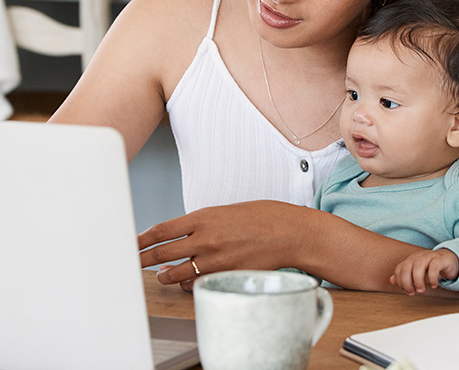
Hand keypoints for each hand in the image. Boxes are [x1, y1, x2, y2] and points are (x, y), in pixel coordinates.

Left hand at [138, 200, 301, 288]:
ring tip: (160, 274)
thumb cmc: (262, 217)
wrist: (289, 232)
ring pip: (175, 273)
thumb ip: (203, 223)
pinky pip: (197, 284)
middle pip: (162, 253)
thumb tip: (183, 233)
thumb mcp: (227, 211)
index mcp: (204, 217)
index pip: (162, 230)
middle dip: (142, 260)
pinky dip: (189, 283)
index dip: (141, 239)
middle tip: (131, 263)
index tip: (131, 243)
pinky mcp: (224, 276)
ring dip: (164, 275)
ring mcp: (214, 260)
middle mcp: (205, 238)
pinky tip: (188, 280)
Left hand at [390, 248, 458, 294]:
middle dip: (407, 281)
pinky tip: (434, 285)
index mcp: (411, 259)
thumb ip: (405, 277)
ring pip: (418, 265)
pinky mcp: (440, 259)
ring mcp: (429, 256)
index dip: (400, 281)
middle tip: (413, 292)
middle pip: (407, 266)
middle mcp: (418, 256)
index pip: (399, 269)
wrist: (450, 260)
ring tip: (421, 290)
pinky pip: (434, 266)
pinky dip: (432, 277)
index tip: (407, 291)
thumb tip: (391, 280)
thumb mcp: (418, 273)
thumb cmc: (432, 268)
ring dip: (418, 280)